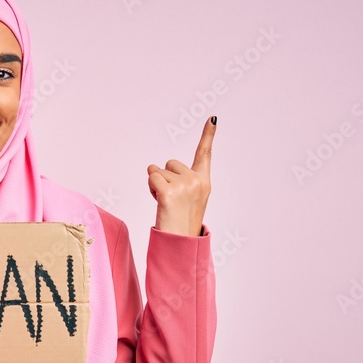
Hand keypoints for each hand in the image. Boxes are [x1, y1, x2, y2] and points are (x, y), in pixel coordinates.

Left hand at [146, 115, 214, 235]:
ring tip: (166, 204)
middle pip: (170, 163)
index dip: (208, 135)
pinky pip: (152, 178)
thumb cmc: (181, 224)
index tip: (212, 118)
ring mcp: (184, 186)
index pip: (205, 154)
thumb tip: (153, 167)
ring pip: (158, 171)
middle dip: (165, 178)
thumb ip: (178, 181)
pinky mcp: (169, 192)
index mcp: (204, 182)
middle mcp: (197, 181)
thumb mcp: (187, 199)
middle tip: (170, 200)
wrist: (180, 243)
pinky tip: (159, 202)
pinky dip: (151, 188)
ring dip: (156, 185)